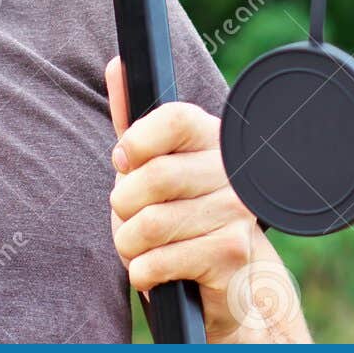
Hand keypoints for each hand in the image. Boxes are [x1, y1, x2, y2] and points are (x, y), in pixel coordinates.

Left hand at [104, 57, 311, 342]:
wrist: (230, 287)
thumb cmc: (185, 224)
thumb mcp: (156, 171)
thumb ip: (135, 124)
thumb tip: (117, 65)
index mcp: (213, 140)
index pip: (174, 118)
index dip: (137, 142)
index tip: (123, 163)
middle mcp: (232, 171)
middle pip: (154, 175)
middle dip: (123, 207)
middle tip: (129, 219)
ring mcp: (237, 212)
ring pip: (149, 223)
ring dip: (128, 246)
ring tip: (141, 249)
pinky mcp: (231, 254)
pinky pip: (158, 261)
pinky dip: (142, 273)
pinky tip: (155, 273)